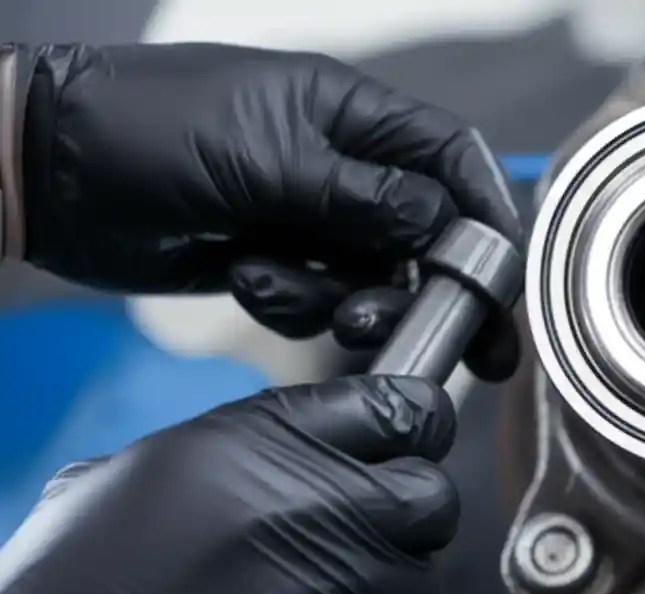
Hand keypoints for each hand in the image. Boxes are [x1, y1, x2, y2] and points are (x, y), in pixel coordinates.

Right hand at [0, 376, 458, 593]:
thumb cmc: (82, 584)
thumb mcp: (152, 471)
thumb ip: (257, 446)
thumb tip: (320, 444)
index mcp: (268, 443)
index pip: (405, 407)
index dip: (412, 421)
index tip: (406, 436)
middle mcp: (320, 508)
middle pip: (432, 492)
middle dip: (408, 510)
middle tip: (362, 527)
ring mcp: (342, 590)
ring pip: (418, 576)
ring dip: (381, 583)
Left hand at [15, 43, 521, 377]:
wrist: (53, 173)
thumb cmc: (151, 130)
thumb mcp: (264, 158)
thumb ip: (359, 196)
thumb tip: (436, 220)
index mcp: (347, 113)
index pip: (448, 155)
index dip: (487, 208)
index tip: (508, 271)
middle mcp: (338, 165)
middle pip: (424, 232)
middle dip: (437, 289)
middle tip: (470, 347)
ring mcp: (305, 215)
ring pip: (372, 278)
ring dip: (354, 303)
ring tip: (319, 305)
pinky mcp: (273, 258)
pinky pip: (316, 297)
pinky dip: (292, 302)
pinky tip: (247, 278)